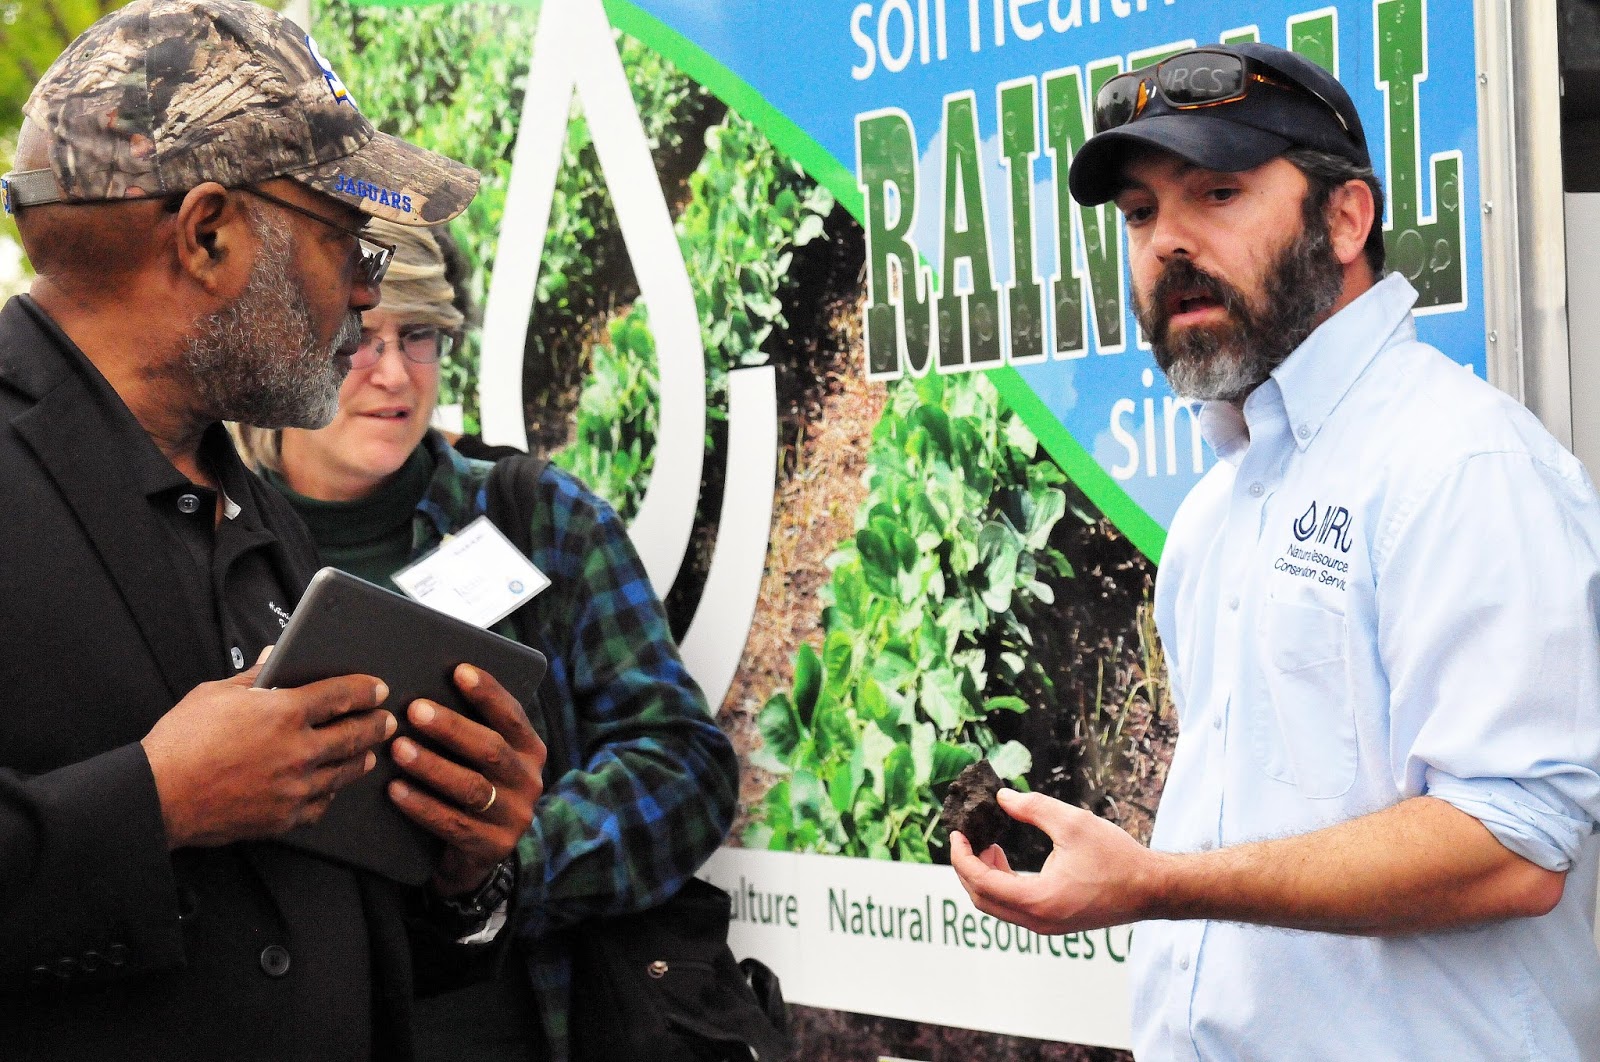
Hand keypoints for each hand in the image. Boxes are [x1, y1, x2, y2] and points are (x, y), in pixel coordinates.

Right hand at [142, 661, 393, 848]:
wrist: (157, 796)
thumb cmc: (180, 742)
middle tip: (387, 720)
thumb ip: (255, 676)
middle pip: (354, 734)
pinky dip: (330, 792)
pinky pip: (320, 805)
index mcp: (283, 712)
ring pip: (344, 772)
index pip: (342, 695)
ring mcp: (293, 787)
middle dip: (377, 725)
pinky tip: (331, 786)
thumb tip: (275, 655)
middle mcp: (297, 751)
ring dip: (361, 758)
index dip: (366, 689)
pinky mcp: (283, 816)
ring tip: (368, 751)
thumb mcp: (215, 693)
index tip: (378, 689)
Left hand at [387, 663, 544, 897]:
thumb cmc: (470, 787)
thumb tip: (427, 688)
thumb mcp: (481, 760)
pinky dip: (421, 805)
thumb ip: (471, 730)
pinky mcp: (491, 846)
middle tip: (414, 709)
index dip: (488, 693)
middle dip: (452, 727)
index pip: (512, 716)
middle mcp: (529, 782)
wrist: (475, 855)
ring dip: (431, 765)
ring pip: (471, 787)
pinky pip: (452, 823)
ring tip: (398, 748)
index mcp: (530, 751)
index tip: (458, 670)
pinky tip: (395, 789)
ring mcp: (513, 817)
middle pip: (491, 750)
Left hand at [950, 788, 1163, 934]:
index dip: (961, 857)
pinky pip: (1014, 907)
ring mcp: (1046, 925)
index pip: (981, 883)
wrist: (1151, 889)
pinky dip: (1002, 884)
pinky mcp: (1054, 922)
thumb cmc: (1116, 856)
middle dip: (967, 867)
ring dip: (984, 876)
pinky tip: (1005, 858)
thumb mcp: (1073, 823)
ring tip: (988, 843)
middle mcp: (1038, 920)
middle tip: (966, 838)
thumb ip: (1033, 807)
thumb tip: (1002, 797)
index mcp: (1038, 900)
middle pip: (982, 899)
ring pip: (997, 906)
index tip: (955, 834)